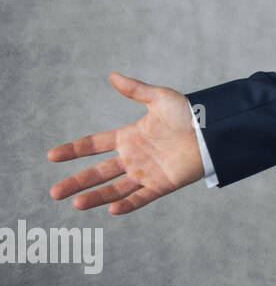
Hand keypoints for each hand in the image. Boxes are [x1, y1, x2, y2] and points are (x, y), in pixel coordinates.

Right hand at [47, 72, 204, 214]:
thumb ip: (136, 90)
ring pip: (115, 188)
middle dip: (77, 182)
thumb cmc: (189, 113)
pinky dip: (128, 204)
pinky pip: (142, 197)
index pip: (94, 145)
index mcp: (129, 137)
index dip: (74, 150)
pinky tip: (112, 210)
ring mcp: (147, 172)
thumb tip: (112, 75)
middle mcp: (134, 157)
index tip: (51, 156)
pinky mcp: (162, 184)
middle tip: (54, 193)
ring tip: (75, 204)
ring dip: (96, 196)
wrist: (214, 130)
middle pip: (99, 172)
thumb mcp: (160, 98)